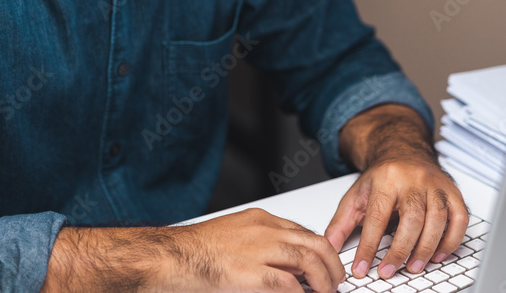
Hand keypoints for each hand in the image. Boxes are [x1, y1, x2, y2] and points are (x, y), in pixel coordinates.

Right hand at [168, 208, 345, 291]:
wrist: (170, 257)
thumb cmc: (193, 251)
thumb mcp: (231, 237)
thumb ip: (256, 245)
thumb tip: (279, 266)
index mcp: (258, 219)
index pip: (301, 230)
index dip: (318, 249)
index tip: (324, 263)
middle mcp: (264, 230)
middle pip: (314, 241)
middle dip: (331, 262)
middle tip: (335, 279)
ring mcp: (259, 250)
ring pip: (309, 259)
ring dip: (324, 279)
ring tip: (327, 291)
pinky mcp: (251, 274)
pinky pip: (288, 285)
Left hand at [325, 103, 468, 279]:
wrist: (403, 151)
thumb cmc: (382, 177)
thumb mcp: (356, 195)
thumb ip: (341, 222)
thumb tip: (329, 246)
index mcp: (386, 179)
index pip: (377, 217)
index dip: (369, 246)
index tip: (361, 268)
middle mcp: (413, 179)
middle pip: (411, 218)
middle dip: (400, 250)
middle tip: (388, 271)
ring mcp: (435, 184)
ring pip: (437, 219)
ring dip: (426, 248)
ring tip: (413, 267)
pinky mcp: (452, 191)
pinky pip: (459, 218)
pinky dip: (451, 240)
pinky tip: (438, 254)